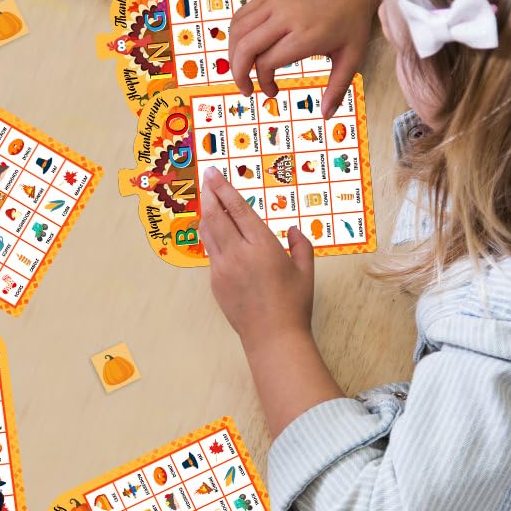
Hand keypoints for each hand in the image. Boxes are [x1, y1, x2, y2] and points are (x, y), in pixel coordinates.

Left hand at [199, 167, 313, 343]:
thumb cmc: (294, 304)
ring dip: (206, 214)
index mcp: (262, 246)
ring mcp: (223, 268)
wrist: (273, 337)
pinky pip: (211, 253)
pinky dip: (210, 237)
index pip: (238, 210)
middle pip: (216, 216)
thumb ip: (301, 244)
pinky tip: (213, 232)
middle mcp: (238, 253)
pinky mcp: (215, 282)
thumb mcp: (305, 270)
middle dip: (209, 194)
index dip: (224, 189)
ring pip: (208, 233)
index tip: (214, 174)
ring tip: (206, 200)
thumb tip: (293, 230)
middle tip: (205, 179)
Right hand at [228, 0, 376, 111]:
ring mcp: (275, 2)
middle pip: (245, 48)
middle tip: (245, 89)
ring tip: (241, 70)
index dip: (264, 83)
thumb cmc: (352, 19)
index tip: (273, 92)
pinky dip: (236, 35)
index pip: (267, 63)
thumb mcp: (352, 56)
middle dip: (238, 74)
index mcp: (306, 35)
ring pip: (237, 31)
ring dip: (233, 55)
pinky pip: (241, 15)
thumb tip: (326, 115)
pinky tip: (244, 48)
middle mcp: (286, 17)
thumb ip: (338, 88)